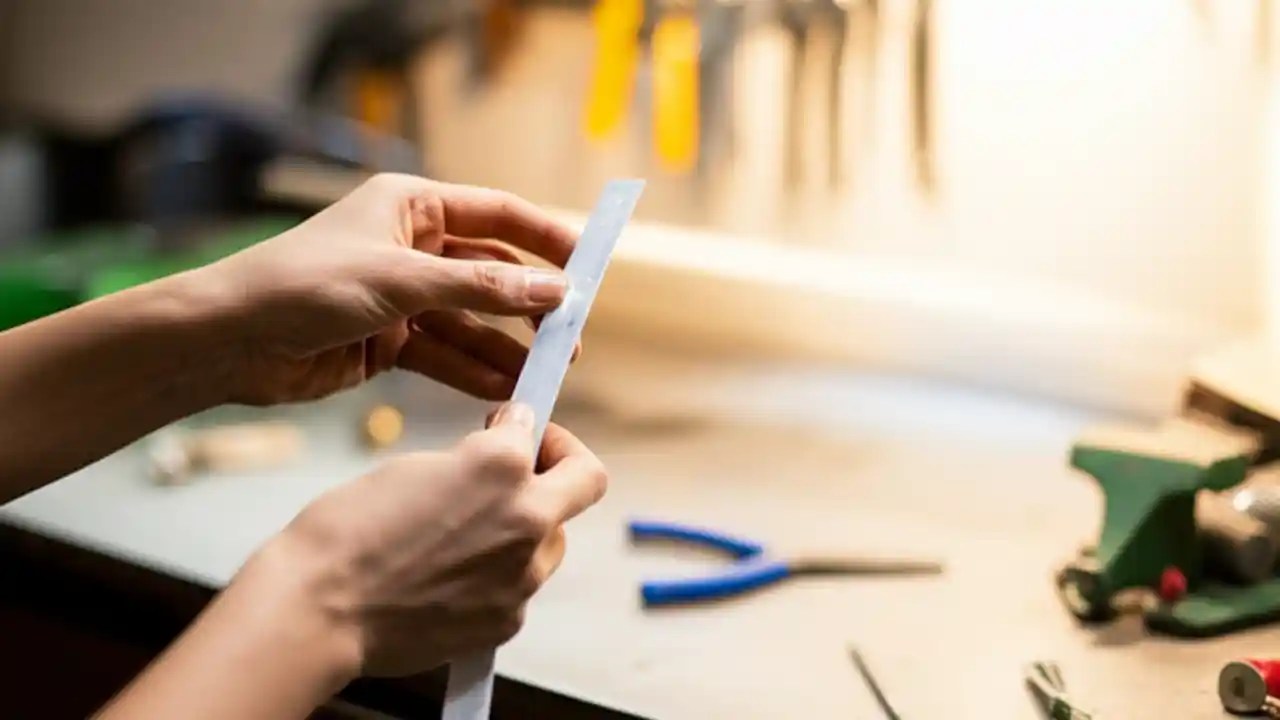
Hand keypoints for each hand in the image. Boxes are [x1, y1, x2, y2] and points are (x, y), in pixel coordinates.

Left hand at [202, 173, 579, 404]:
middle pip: (489, 273)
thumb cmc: (303, 285)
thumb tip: (555, 290)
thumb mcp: (401, 282)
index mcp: (410, 207)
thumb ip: (481, 288)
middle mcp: (410, 248)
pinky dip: (472, 372)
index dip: (545, 239)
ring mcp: (399, 298)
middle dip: (529, 305)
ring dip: (505, 347)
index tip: (590, 266)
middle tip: (570, 338)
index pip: (497, 215)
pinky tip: (504, 390)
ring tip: (546, 375)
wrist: (227, 340)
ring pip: (470, 322)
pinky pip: (444, 355)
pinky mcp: (385, 342)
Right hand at [244, 403, 606, 676]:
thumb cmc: (349, 531)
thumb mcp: (414, 464)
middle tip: (527, 469)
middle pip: (583, 485)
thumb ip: (476, 456)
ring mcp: (522, 576)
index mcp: (502, 466)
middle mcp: (528, 519)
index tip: (520, 431)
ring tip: (471, 533)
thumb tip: (504, 449)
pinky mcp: (507, 620)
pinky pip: (519, 587)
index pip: (548, 435)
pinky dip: (499, 577)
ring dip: (528, 528)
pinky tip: (451, 576)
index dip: (533, 429)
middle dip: (558, 470)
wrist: (320, 609)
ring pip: (551, 541)